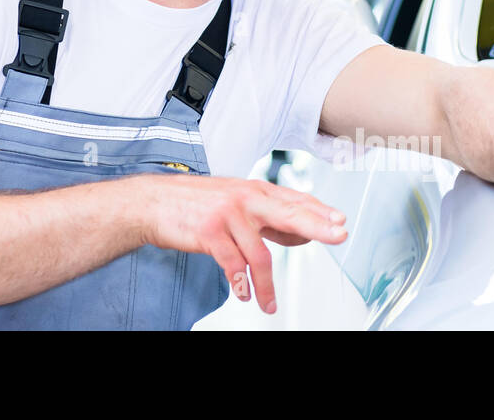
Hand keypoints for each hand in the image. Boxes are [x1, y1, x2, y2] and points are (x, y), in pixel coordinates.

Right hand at [140, 173, 346, 314]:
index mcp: (253, 190)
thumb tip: (300, 232)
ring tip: (269, 304)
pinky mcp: (210, 231)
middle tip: (339, 235)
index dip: (319, 211)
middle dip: (317, 226)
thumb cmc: (193, 203)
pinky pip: (233, 264)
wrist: (153, 202)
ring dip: (266, 286)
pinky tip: (243, 293)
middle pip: (289, 214)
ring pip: (259, 254)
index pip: (294, 200)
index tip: (340, 221)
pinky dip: (240, 283)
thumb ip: (266, 216)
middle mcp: (244, 198)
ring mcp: (227, 214)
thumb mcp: (234, 201)